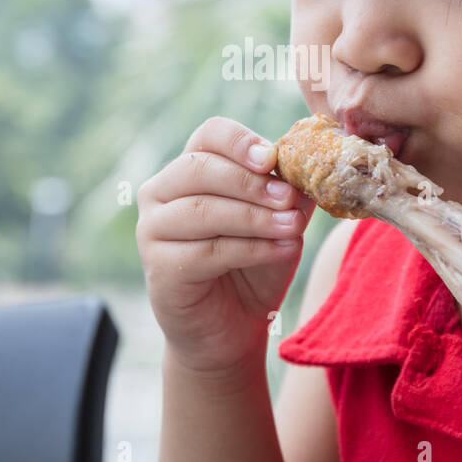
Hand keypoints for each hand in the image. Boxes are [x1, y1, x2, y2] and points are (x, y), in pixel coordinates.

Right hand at [136, 116, 316, 378]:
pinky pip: (207, 251)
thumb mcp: (279, 221)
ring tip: (292, 226)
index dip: (239, 141)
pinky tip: (282, 249)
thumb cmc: (254, 265)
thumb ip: (288, 193)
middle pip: (200, 169)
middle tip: (289, 197)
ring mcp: (153, 229)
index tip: (272, 157)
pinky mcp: (159, 267)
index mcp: (190, 169)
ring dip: (254, 217)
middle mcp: (161, 192)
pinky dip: (251, 248)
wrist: (234, 326)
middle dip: (250, 183)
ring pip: (203, 210)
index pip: (208, 135)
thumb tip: (308, 166)